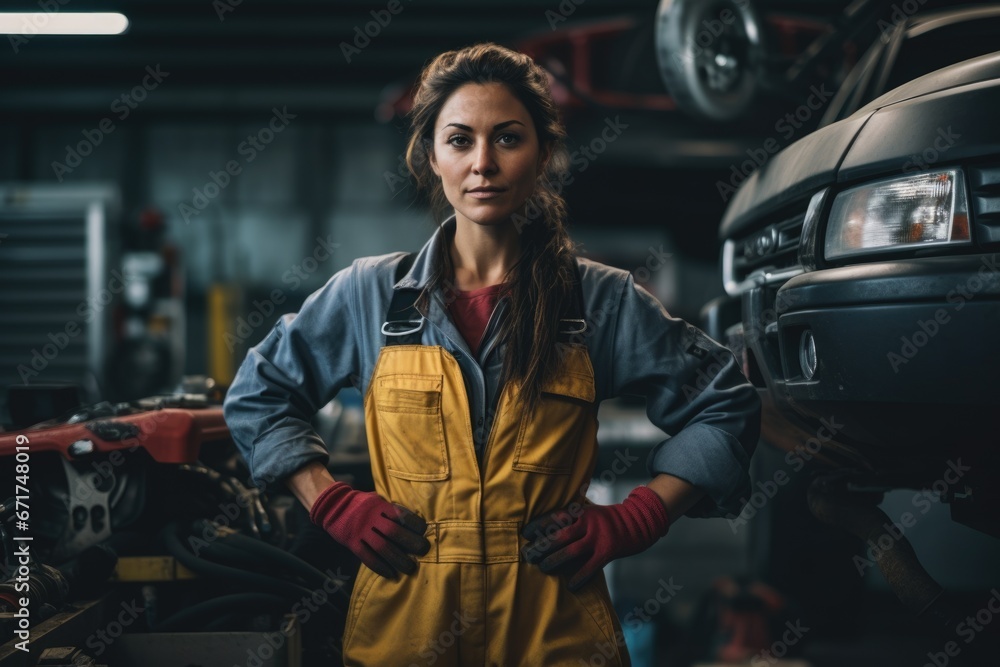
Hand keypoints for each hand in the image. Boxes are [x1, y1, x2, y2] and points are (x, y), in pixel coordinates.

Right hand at [308, 481, 430, 578]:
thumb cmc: (360, 503)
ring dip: (398, 559)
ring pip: (383, 548)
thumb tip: (411, 518)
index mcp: (379, 506)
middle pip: (394, 532)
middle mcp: (371, 519)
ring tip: (410, 567)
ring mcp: (361, 532)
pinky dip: (380, 567)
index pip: (400, 514)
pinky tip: (391, 573)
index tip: (424, 530)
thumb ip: (390, 508)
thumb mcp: (376, 499)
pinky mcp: (353, 543)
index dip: (414, 523)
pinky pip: (367, 557)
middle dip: (411, 542)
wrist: (333, 506)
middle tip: (423, 549)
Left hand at [521, 486, 670, 591]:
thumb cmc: (606, 520)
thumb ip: (572, 517)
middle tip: (527, 554)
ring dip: (554, 560)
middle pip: (559, 535)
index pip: (555, 517)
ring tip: (542, 567)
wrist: (637, 522)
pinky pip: (590, 567)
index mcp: (580, 512)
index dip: (539, 525)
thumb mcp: (589, 511)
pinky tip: (570, 585)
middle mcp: (587, 523)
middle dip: (541, 545)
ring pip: (571, 550)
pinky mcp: (607, 551)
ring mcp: (597, 537)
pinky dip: (579, 577)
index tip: (525, 533)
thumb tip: (546, 528)